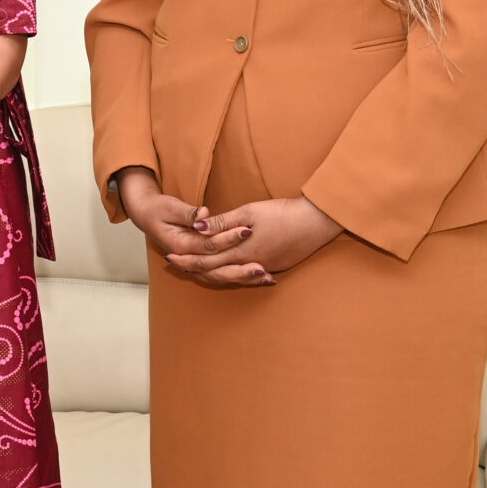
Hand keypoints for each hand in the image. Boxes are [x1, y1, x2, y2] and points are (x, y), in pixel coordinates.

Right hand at [115, 167, 265, 285]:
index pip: (208, 245)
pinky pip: (221, 275)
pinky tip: (259, 278)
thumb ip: (188, 213)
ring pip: (220, 277)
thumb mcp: (170, 207)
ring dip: (243, 278)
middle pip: (217, 269)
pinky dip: (239, 278)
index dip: (228, 238)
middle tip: (262, 267)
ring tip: (266, 277)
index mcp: (179, 246)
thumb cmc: (158, 209)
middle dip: (241, 269)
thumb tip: (203, 215)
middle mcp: (187, 260)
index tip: (248, 231)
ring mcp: (193, 265)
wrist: (146, 215)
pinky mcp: (201, 264)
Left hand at [165, 197, 341, 284]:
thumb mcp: (250, 212)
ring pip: (231, 276)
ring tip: (195, 269)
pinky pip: (247, 274)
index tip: (169, 257)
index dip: (187, 259)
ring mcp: (264, 267)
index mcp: (241, 251)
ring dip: (211, 273)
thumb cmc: (283, 213)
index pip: (206, 260)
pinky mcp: (275, 266)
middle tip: (173, 264)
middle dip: (192, 268)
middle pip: (215, 271)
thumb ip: (223, 222)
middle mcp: (250, 264)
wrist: (317, 223)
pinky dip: (232, 274)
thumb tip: (197, 227)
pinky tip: (226, 271)